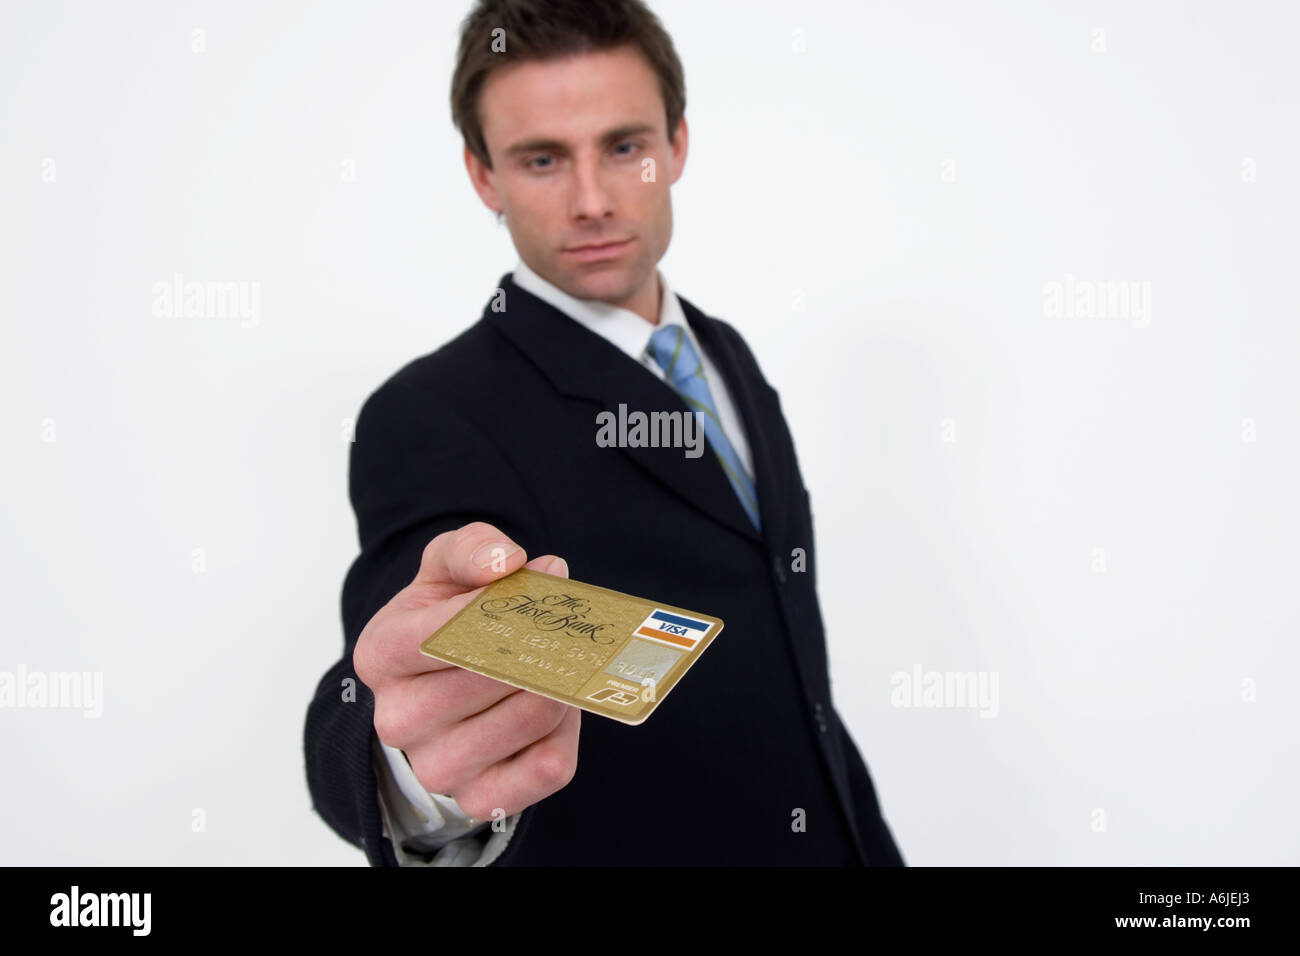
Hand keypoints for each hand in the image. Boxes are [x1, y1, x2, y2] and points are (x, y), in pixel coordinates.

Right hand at [353, 522, 579, 820]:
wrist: (438, 698)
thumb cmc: (444, 626)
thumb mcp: (445, 572)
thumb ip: (471, 549)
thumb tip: (507, 562)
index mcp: (381, 654)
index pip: (447, 630)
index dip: (505, 608)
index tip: (543, 582)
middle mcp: (398, 718)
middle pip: (497, 673)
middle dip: (545, 642)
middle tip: (568, 624)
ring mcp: (436, 766)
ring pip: (531, 716)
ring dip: (562, 684)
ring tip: (560, 663)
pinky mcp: (478, 800)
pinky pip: (547, 766)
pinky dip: (567, 732)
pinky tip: (558, 710)